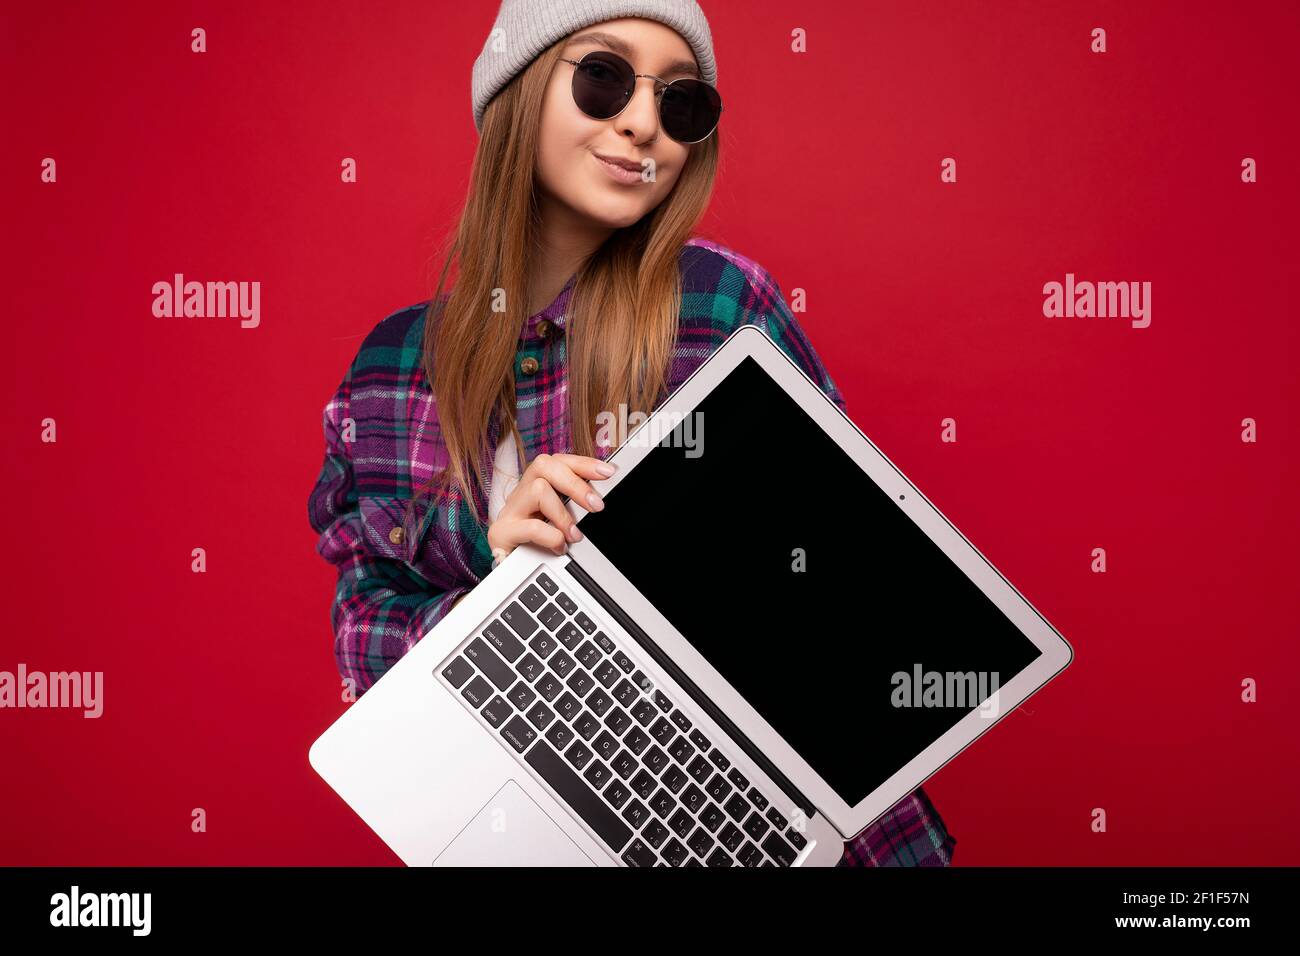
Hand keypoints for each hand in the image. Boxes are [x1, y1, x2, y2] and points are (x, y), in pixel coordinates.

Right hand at [486, 453, 616, 561]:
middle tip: (597, 505)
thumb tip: (601, 501)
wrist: (511, 573)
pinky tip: (558, 547)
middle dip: (576, 483)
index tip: (608, 472)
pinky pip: (531, 526)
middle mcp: (522, 492)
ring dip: (563, 514)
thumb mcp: (562, 522)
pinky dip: (551, 537)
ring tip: (574, 535)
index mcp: (538, 485)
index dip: (584, 463)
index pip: (558, 461)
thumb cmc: (540, 545)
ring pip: (537, 490)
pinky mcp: (502, 532)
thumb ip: (577, 508)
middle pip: (544, 465)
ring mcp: (510, 510)